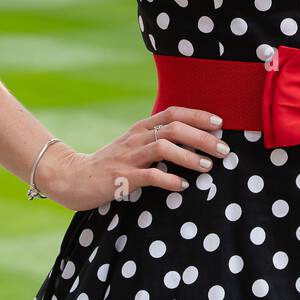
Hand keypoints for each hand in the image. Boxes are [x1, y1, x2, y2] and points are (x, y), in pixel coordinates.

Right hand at [34, 107, 230, 211]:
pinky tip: (182, 186)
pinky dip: (168, 180)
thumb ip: (158, 141)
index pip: (173, 113)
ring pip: (163, 148)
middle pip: (173, 128)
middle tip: (223, 149)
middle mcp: (136, 138)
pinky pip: (149, 176)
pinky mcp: (121, 177)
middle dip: (202, 137)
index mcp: (141, 128)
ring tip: (207, 166)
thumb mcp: (134, 146)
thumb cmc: (112, 163)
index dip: (197, 115)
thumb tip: (193, 143)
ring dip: (188, 157)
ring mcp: (128, 157)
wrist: (75, 177)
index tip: (220, 123)